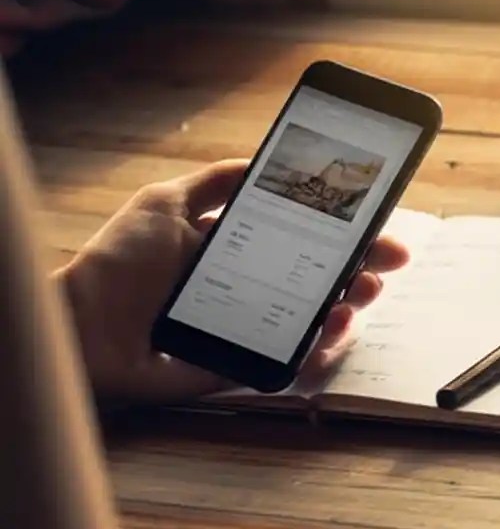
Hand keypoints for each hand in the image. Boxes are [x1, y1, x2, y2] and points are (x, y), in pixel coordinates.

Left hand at [55, 159, 409, 403]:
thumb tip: (264, 161)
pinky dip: (322, 351)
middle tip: (385, 267)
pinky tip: (332, 331)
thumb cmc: (118, 264)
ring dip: (349, 309)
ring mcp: (254, 330)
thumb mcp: (165, 203)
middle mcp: (253, 289)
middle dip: (362, 272)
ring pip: (318, 323)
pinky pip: (296, 363)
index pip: (305, 241)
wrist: (84, 328)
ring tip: (356, 298)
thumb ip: (215, 183)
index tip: (378, 228)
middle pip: (323, 282)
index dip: (345, 236)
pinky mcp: (246, 367)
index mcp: (238, 251)